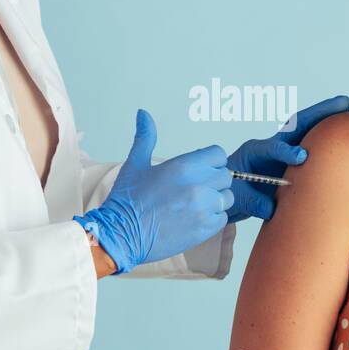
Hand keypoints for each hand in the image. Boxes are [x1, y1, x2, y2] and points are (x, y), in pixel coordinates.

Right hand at [73, 109, 233, 273]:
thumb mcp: (135, 164)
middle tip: (194, 189)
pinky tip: (192, 219)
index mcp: (184, 166)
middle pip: (226, 175)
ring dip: (216, 200)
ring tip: (193, 205)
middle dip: (214, 181)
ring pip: (227, 197)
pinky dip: (212, 219)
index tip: (199, 170)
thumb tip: (143, 113)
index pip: (219, 154)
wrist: (122, 236)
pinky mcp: (206, 229)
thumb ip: (146, 137)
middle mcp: (198, 185)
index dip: (211, 161)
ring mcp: (204, 208)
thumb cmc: (127, 201)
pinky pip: (223, 218)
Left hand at [225, 94, 348, 221]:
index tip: (301, 157)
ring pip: (305, 129)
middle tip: (342, 103)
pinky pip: (309, 142)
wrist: (230, 190)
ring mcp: (282, 149)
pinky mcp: (291, 159)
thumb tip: (273, 207)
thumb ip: (255, 203)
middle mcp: (270, 145)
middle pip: (295, 125)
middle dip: (318, 114)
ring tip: (346, 106)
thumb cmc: (233, 192)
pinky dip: (324, 133)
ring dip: (325, 117)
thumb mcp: (238, 199)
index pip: (272, 148)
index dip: (286, 152)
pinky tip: (342, 128)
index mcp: (254, 152)